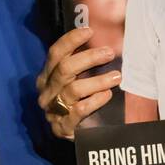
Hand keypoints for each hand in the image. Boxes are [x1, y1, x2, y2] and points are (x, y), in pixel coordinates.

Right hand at [36, 26, 121, 140]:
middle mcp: (47, 91)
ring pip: (74, 89)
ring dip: (98, 81)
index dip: (71, 40)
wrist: (74, 133)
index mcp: (47, 75)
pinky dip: (93, 102)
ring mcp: (52, 110)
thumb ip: (81, 63)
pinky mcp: (62, 128)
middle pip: (65, 69)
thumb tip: (103, 38)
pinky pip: (77, 112)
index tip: (90, 31)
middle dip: (89, 58)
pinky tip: (107, 95)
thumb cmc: (78, 100)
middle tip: (110, 53)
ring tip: (117, 77)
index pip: (55, 53)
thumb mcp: (75, 79)